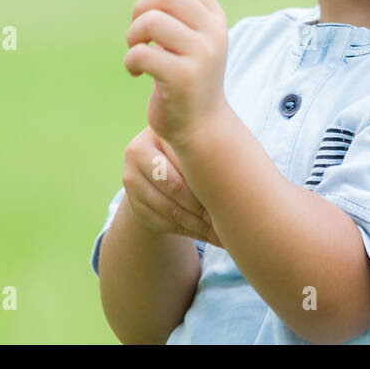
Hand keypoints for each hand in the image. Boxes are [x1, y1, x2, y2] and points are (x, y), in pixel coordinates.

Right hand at [122, 124, 223, 247]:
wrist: (165, 161)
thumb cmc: (193, 149)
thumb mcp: (197, 143)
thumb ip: (209, 148)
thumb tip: (238, 175)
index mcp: (156, 132)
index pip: (182, 161)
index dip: (205, 183)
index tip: (230, 198)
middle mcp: (136, 153)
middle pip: (173, 188)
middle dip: (203, 208)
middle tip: (228, 221)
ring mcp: (131, 181)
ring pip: (169, 211)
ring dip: (199, 227)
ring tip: (223, 235)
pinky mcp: (135, 205)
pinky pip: (162, 224)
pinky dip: (189, 233)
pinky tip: (209, 237)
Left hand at [123, 0, 229, 146]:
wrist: (201, 126)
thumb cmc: (184, 76)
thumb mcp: (188, 38)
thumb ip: (174, 10)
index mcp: (214, 17)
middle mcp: (213, 32)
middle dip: (139, 9)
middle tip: (136, 34)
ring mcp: (202, 55)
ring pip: (152, 21)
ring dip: (132, 36)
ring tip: (135, 52)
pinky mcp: (184, 78)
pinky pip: (142, 54)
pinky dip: (130, 61)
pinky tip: (136, 72)